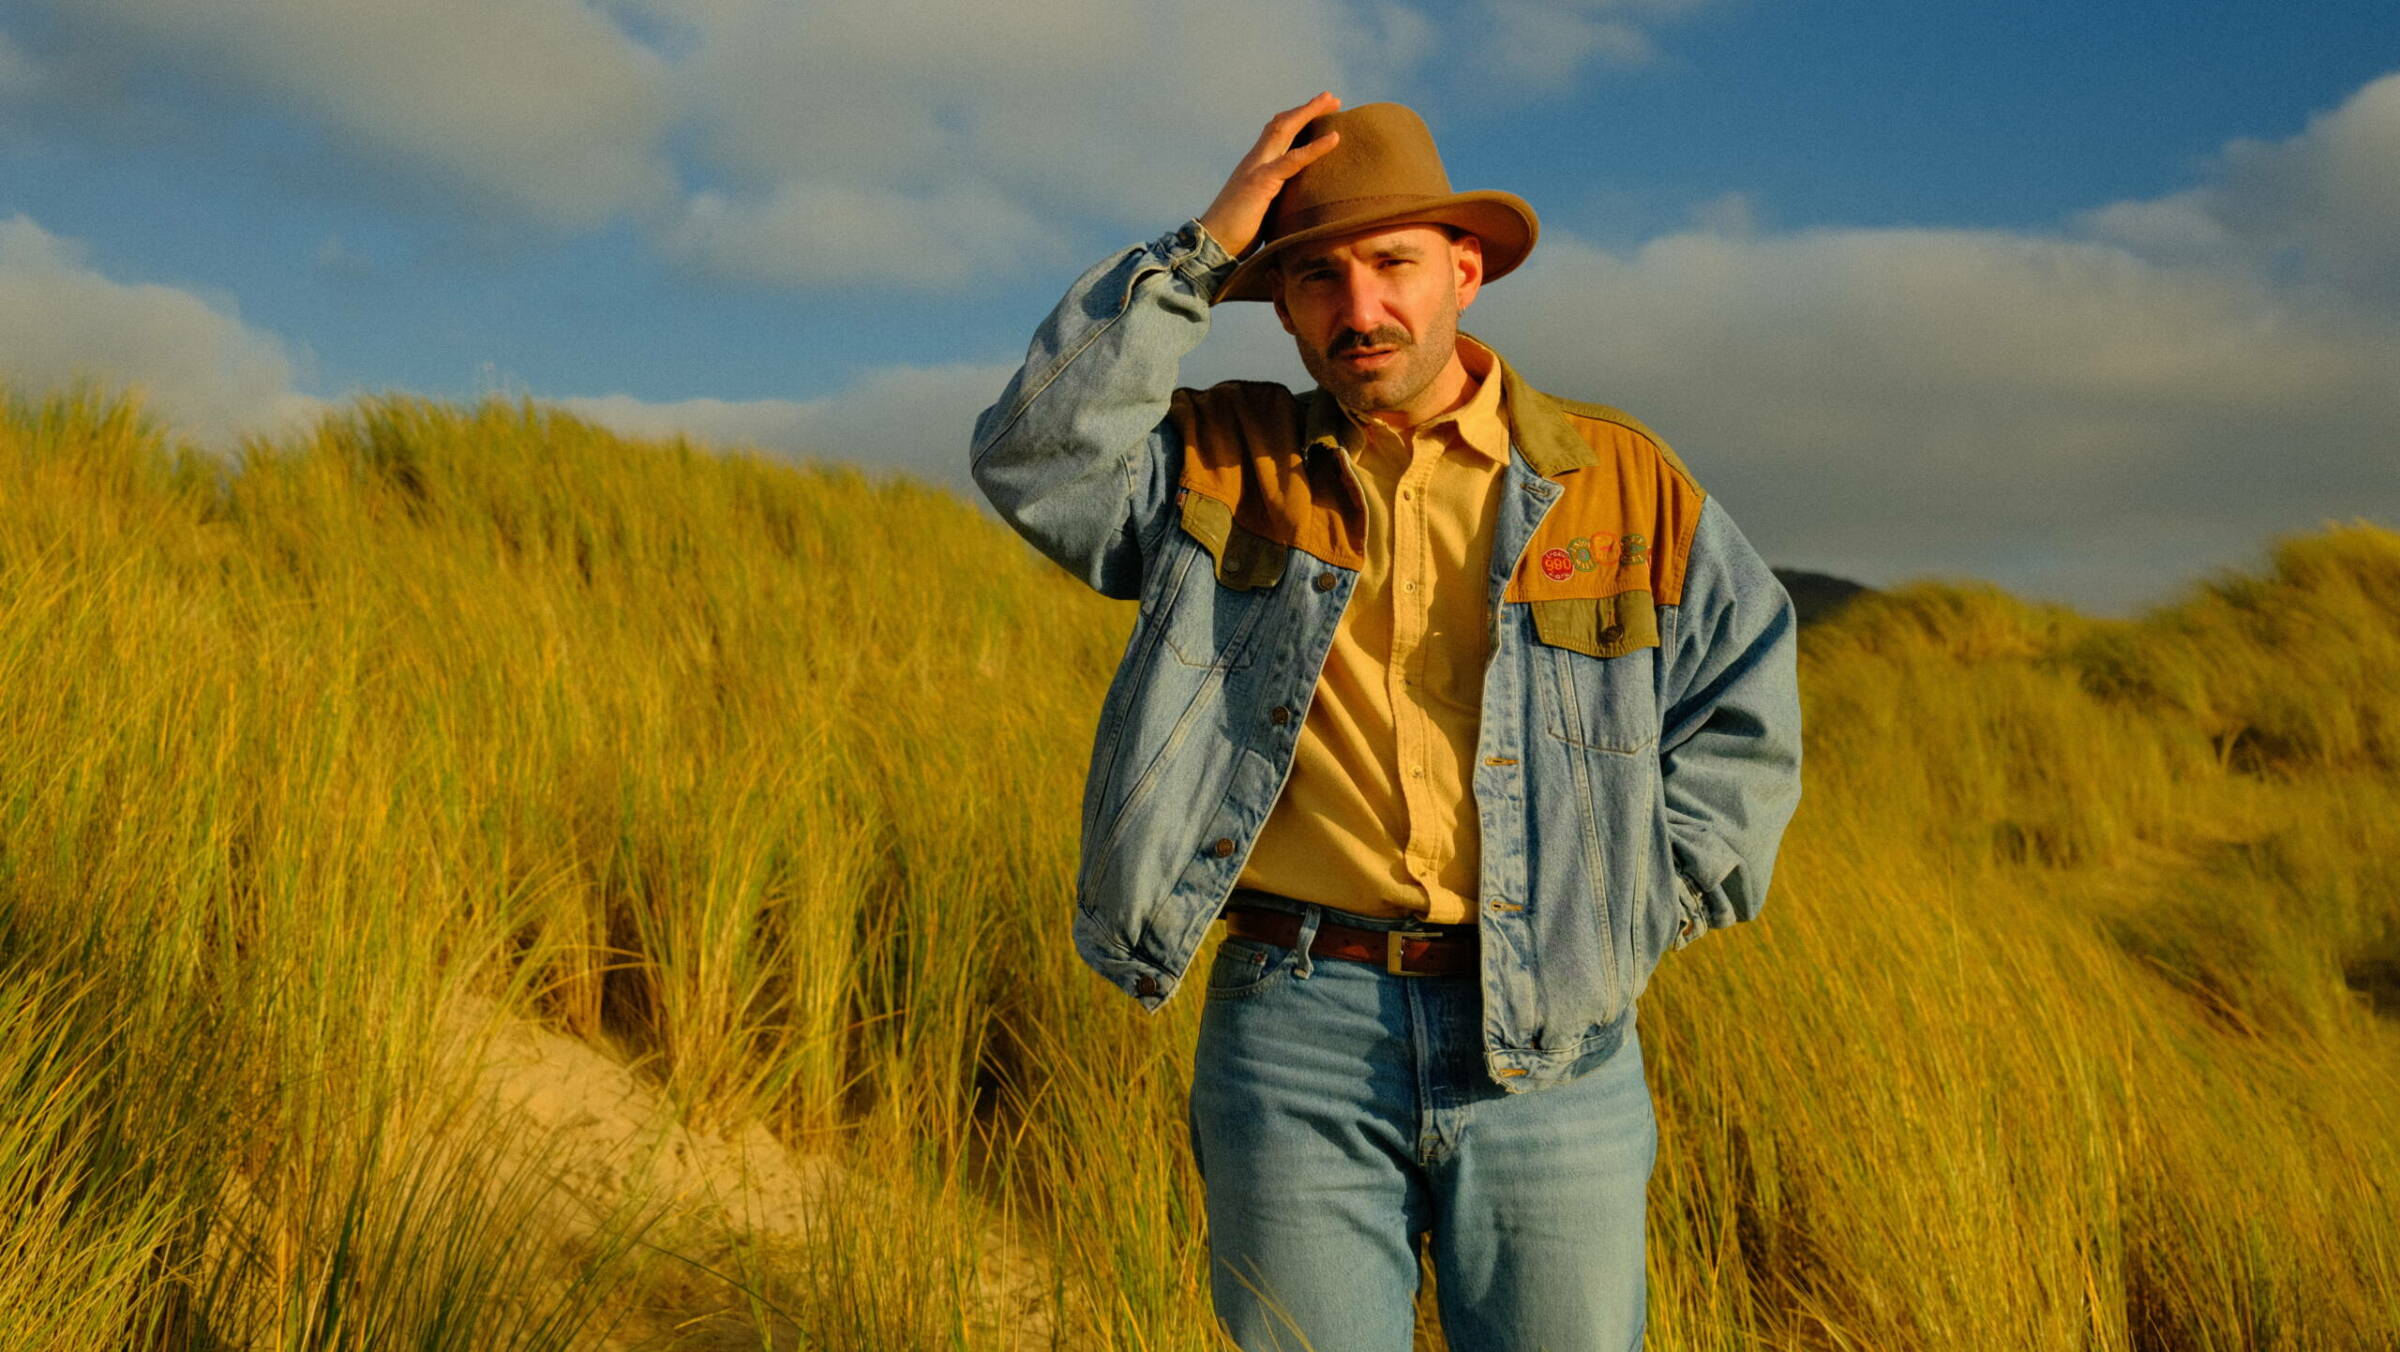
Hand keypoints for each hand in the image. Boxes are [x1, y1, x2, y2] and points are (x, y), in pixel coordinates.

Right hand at [1197, 92, 1343, 257]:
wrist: (1212, 244)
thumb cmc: (1235, 233)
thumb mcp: (1261, 210)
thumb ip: (1275, 199)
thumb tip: (1294, 205)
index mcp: (1255, 166)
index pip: (1276, 134)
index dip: (1297, 120)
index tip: (1319, 112)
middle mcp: (1255, 161)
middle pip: (1282, 124)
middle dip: (1307, 109)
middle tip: (1332, 99)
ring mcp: (1257, 168)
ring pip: (1285, 130)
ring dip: (1310, 113)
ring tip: (1333, 103)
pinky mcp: (1261, 182)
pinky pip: (1293, 160)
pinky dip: (1315, 148)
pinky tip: (1334, 138)